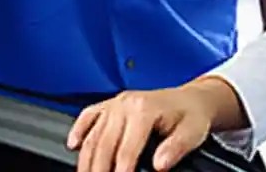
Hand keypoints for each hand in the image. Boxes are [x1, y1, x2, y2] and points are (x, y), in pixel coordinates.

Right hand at [66, 78, 234, 171]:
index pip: (127, 148)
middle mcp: (125, 104)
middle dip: (99, 169)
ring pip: (93, 134)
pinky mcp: (109, 105)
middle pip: (104, 144)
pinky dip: (78, 130)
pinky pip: (88, 116)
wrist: (191, 99)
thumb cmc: (191, 116)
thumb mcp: (192, 132)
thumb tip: (160, 165)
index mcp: (144, 110)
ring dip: (86, 159)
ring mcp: (115, 104)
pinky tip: (73, 146)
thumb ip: (176, 148)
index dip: (122, 170)